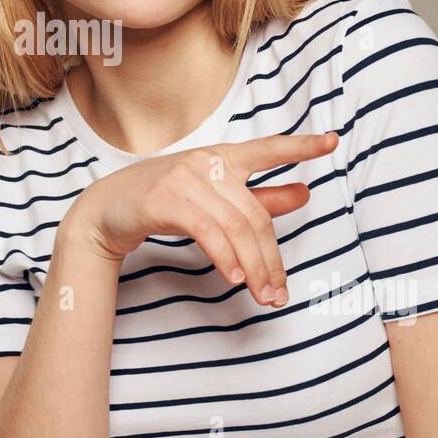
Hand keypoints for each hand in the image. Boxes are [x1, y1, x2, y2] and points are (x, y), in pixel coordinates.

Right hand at [59, 132, 338, 306]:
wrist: (105, 210)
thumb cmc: (162, 202)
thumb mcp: (212, 197)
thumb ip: (259, 196)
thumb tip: (304, 192)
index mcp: (221, 157)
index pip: (268, 148)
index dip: (301, 146)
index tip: (333, 142)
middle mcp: (205, 162)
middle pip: (254, 215)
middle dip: (271, 259)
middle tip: (280, 294)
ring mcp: (183, 178)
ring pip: (233, 227)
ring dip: (252, 267)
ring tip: (264, 296)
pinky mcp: (163, 199)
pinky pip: (205, 231)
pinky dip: (224, 257)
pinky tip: (234, 279)